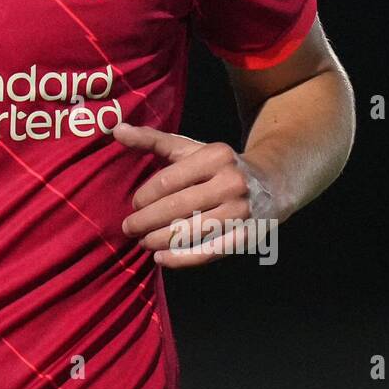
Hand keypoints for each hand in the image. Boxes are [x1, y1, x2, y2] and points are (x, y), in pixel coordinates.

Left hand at [111, 122, 275, 266]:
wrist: (272, 183)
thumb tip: (116, 129)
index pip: (168, 180)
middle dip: (146, 221)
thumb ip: (152, 139)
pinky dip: (182, 259)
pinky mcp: (247, 236)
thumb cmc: (218, 166)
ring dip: (160, 241)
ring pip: (190, 231)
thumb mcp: (189, 148)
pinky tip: (161, 259)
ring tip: (143, 243)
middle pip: (177, 207)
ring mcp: (241, 211)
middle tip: (129, 228)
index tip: (133, 205)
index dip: (145, 196)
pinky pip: (209, 252)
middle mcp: (231, 182)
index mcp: (215, 156)